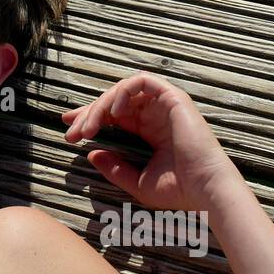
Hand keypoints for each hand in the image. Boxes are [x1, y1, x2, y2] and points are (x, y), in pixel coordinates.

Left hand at [61, 72, 240, 211]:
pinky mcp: (174, 98)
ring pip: (124, 90)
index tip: (69, 129)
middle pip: (114, 101)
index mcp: (150, 131)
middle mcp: (156, 115)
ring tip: (89, 126)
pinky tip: (114, 111)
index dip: (91, 117)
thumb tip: (91, 154)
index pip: (114, 116)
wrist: (204, 191)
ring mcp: (165, 105)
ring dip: (102, 104)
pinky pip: (143, 82)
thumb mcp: (136, 181)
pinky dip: (124, 91)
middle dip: (89, 113)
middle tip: (73, 131)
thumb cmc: (177, 190)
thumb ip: (114, 167)